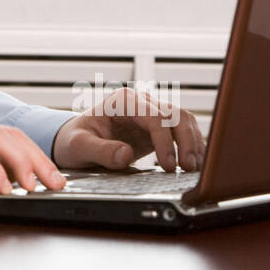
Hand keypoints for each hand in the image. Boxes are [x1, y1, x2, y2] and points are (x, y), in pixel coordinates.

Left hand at [51, 87, 204, 171]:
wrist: (73, 140)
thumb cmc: (74, 140)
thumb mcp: (79, 147)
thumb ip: (100, 151)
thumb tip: (125, 155)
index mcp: (122, 101)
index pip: (154, 116)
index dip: (165, 141)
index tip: (168, 165)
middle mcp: (140, 102)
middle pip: (175, 114)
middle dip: (186, 141)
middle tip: (188, 168)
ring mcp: (150, 112)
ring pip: (184, 119)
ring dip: (193, 142)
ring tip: (193, 168)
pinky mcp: (157, 127)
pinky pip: (182, 130)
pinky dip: (192, 144)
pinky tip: (195, 162)